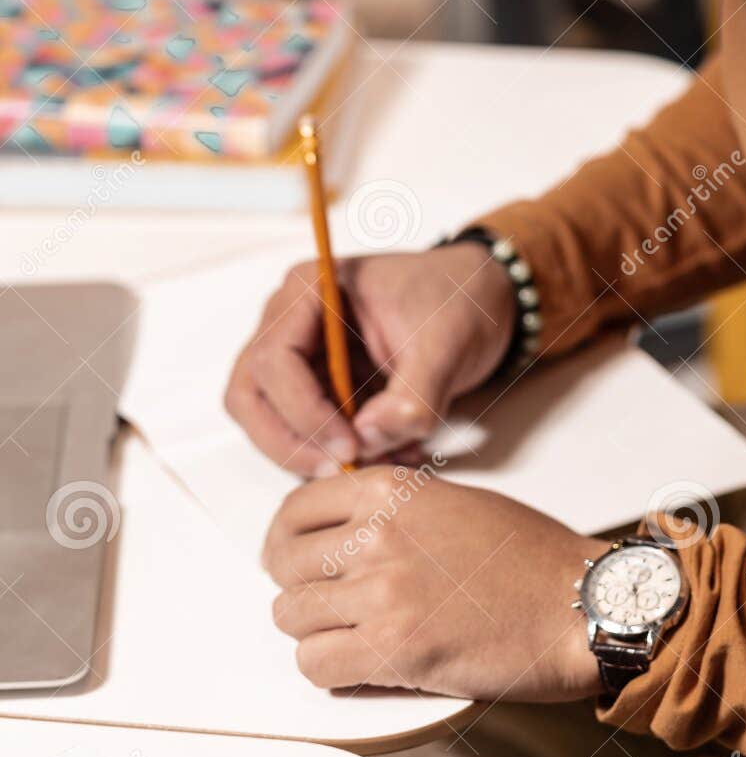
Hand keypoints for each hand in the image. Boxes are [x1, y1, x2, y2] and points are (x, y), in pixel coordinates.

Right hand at [225, 244, 516, 474]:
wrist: (482, 300)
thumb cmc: (459, 301)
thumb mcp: (448, 345)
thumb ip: (414, 396)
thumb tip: (369, 439)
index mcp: (312, 288)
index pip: (275, 360)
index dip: (304, 412)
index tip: (350, 445)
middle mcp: (291, 318)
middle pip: (251, 395)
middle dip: (291, 442)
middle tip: (341, 469)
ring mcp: (299, 353)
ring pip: (268, 420)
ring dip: (311, 454)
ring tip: (379, 460)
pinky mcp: (316, 384)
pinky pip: (303, 431)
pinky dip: (335, 453)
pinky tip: (389, 452)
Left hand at [263, 468, 607, 702]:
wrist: (578, 602)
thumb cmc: (529, 555)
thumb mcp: (452, 501)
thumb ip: (392, 509)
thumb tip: (340, 530)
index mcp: (390, 491)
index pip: (294, 511)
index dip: (286, 541)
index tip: (293, 559)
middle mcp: (378, 535)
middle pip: (285, 567)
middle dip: (301, 589)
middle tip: (326, 605)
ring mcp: (382, 593)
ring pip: (292, 617)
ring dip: (316, 632)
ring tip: (351, 636)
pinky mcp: (394, 651)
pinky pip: (316, 665)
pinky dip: (330, 670)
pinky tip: (360, 664)